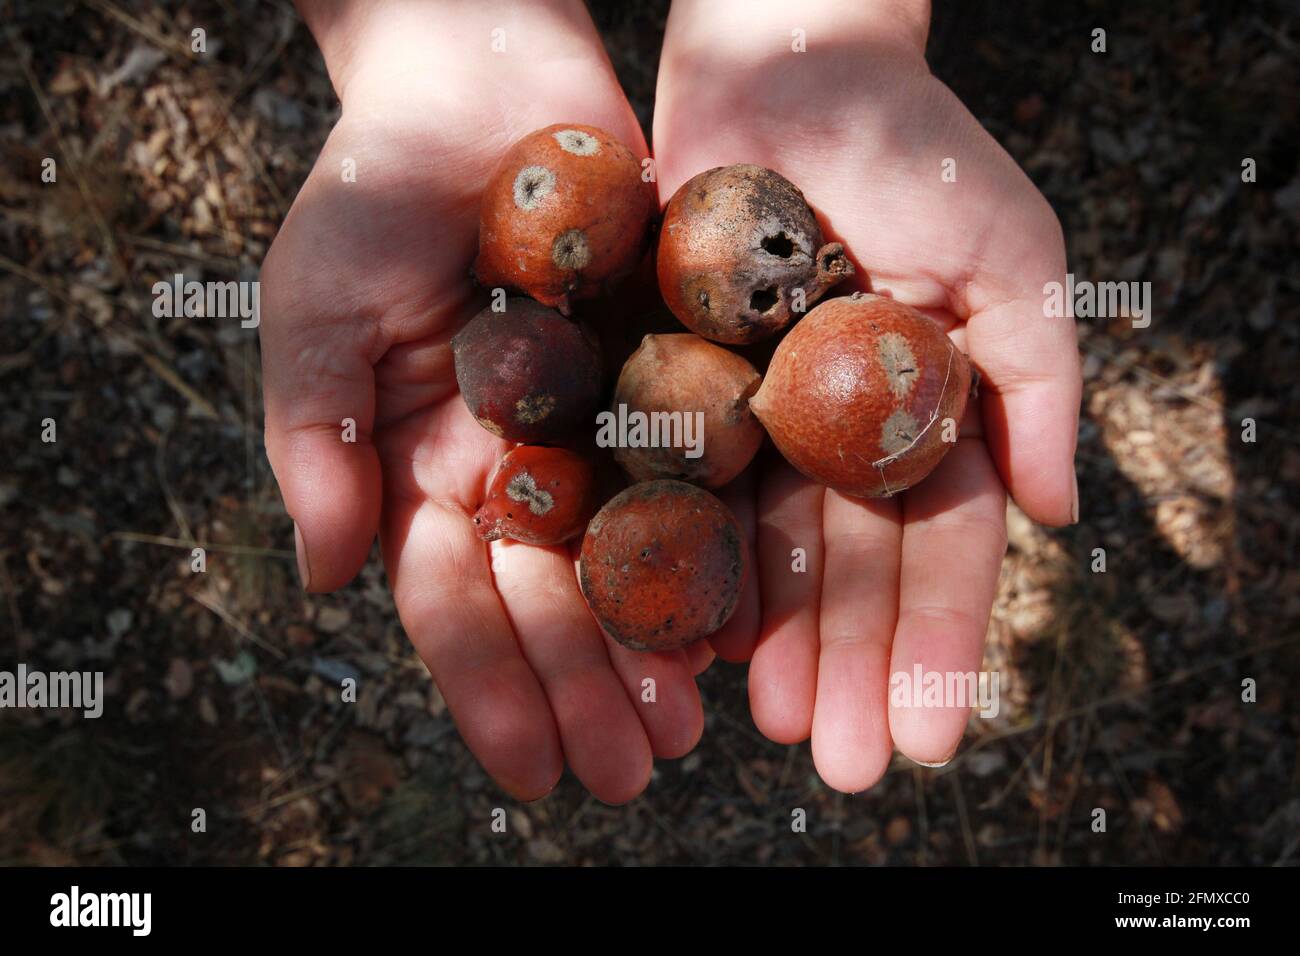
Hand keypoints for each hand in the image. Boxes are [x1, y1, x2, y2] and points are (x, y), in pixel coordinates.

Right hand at [261, 0, 707, 802]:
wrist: (481, 80)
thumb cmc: (376, 191)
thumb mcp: (316, 309)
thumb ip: (312, 439)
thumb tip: (319, 577)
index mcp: (423, 471)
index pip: (455, 603)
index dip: (491, 689)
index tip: (532, 773)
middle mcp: (512, 470)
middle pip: (551, 603)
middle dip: (587, 691)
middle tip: (636, 773)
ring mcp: (589, 431)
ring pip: (625, 561)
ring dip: (652, 648)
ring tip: (691, 728)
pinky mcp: (661, 379)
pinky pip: (689, 478)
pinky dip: (712, 549)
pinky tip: (741, 619)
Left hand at [654, 0, 1080, 789]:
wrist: (786, 62)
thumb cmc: (915, 146)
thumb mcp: (1011, 255)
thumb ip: (1036, 382)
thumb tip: (1063, 519)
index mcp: (924, 418)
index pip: (939, 551)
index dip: (939, 645)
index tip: (933, 739)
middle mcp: (838, 435)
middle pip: (847, 571)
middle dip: (851, 667)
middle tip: (844, 765)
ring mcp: (755, 418)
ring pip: (764, 551)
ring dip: (774, 642)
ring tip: (772, 725)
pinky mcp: (674, 386)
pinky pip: (680, 491)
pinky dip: (687, 564)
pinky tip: (691, 639)